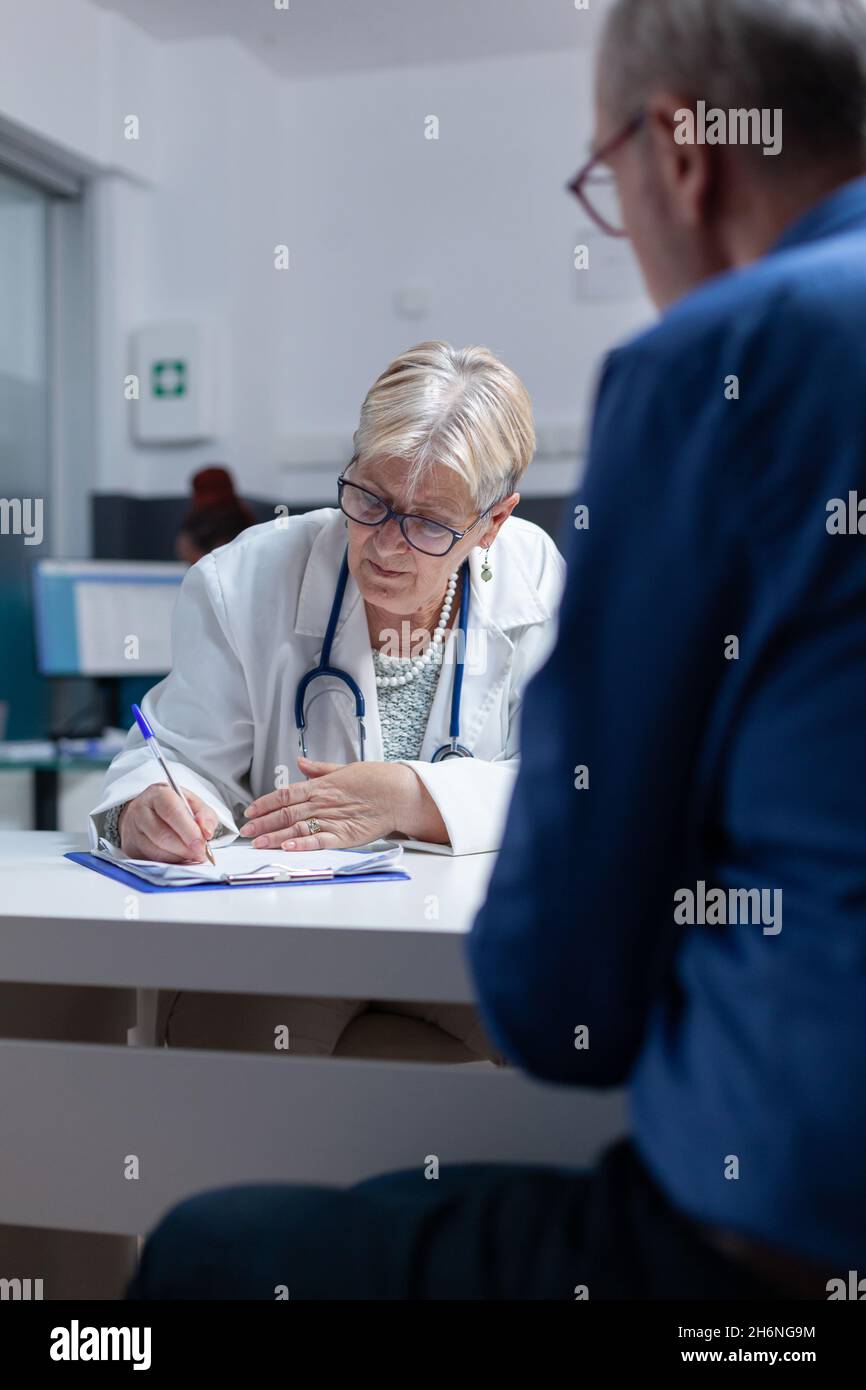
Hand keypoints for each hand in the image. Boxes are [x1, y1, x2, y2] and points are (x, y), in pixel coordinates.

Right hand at [118, 785, 218, 862]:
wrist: (147, 812)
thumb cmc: (173, 808)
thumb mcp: (193, 804)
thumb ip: (205, 816)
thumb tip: (206, 832)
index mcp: (158, 794)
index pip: (171, 812)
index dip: (188, 830)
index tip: (201, 843)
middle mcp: (141, 810)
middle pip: (162, 835)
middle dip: (185, 848)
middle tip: (199, 853)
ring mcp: (133, 830)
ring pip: (156, 851)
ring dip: (178, 857)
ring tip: (191, 855)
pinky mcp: (131, 848)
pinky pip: (151, 860)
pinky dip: (169, 862)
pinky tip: (178, 857)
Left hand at [240, 757, 422, 849]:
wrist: (400, 794)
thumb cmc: (376, 781)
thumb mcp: (345, 769)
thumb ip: (320, 769)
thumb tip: (300, 763)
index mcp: (321, 786)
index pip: (285, 794)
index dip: (265, 803)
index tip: (249, 811)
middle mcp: (322, 802)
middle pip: (285, 813)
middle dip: (263, 823)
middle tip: (246, 831)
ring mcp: (332, 819)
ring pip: (297, 827)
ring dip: (275, 836)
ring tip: (258, 842)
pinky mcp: (344, 835)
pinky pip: (319, 840)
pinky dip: (302, 844)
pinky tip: (287, 847)